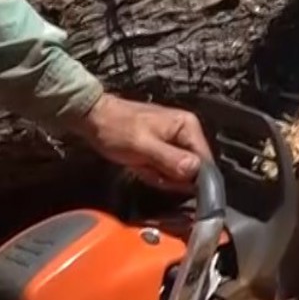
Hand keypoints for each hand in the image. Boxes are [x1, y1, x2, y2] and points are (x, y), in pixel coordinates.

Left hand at [69, 93, 210, 191]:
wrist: (93, 118)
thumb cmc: (115, 128)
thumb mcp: (142, 145)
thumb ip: (170, 159)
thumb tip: (196, 171)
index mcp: (187, 126)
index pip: (205, 162)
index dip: (190, 178)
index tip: (168, 180)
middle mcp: (186, 132)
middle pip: (193, 170)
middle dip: (170, 177)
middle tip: (148, 168)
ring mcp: (175, 141)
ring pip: (178, 174)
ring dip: (159, 176)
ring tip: (141, 164)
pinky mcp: (164, 149)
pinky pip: (166, 171)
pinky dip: (152, 173)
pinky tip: (139, 165)